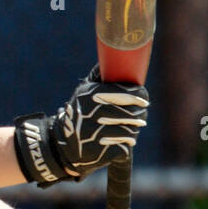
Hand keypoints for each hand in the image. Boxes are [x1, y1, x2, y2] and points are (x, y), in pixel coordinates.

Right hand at [13, 65, 148, 185]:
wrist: (63, 145)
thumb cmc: (80, 114)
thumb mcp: (83, 93)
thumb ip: (98, 76)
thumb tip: (115, 56)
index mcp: (90, 95)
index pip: (125, 93)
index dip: (140, 96)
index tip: (144, 99)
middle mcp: (91, 112)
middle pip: (131, 113)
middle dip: (140, 116)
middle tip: (141, 118)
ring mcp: (93, 133)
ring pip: (129, 131)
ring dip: (134, 131)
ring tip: (132, 131)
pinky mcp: (98, 152)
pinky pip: (123, 147)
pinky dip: (126, 145)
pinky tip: (122, 143)